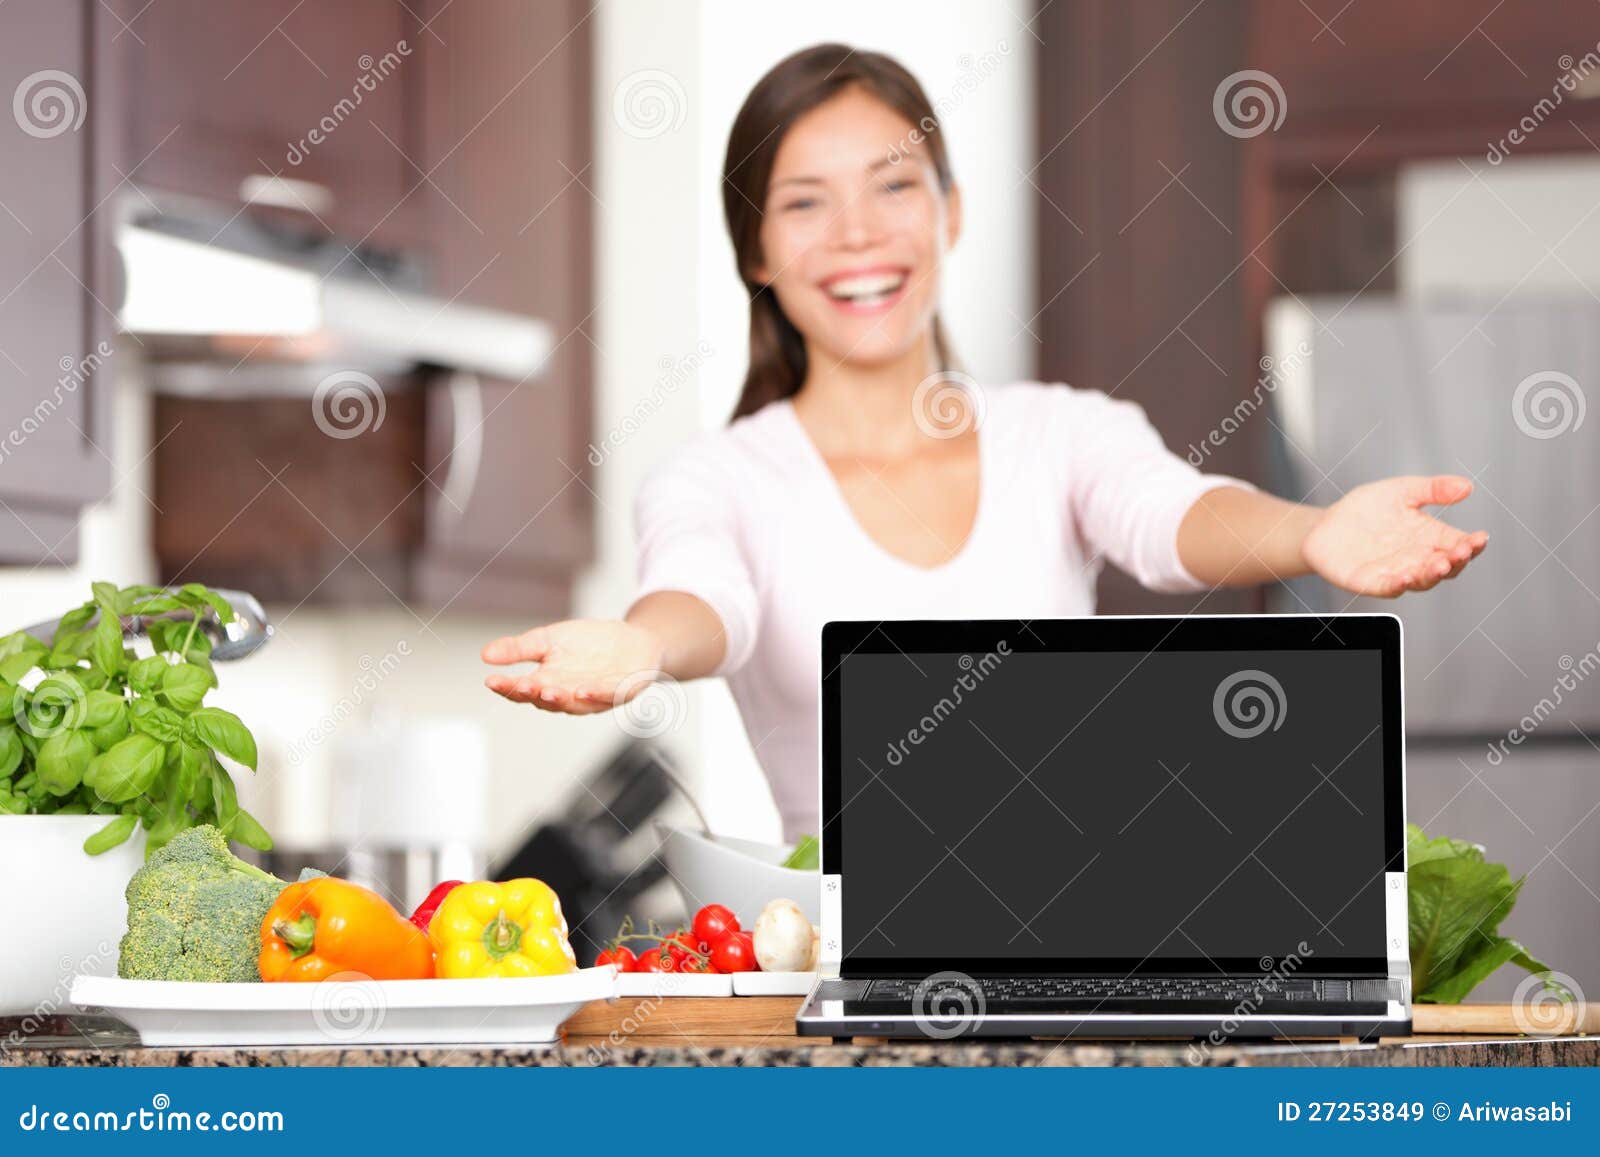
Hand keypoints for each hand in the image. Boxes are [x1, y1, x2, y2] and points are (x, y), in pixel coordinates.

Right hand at [482, 619, 664, 714]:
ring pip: (575, 704)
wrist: (632, 640)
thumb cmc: (589, 644)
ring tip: (547, 691)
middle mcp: (570, 695)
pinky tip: (583, 691)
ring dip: (561, 699)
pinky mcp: (621, 691)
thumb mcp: (548, 640)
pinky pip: (607, 696)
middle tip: (521, 686)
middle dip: (534, 694)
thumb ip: (519, 649)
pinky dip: (595, 695)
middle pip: (547, 700)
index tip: (492, 681)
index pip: (523, 690)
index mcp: (549, 683)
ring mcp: (596, 696)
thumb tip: (485, 655)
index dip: (507, 688)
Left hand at [1302, 476, 1488, 596]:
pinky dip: (1397, 585)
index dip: (1472, 545)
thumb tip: (1467, 486)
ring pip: (1421, 581)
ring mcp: (1395, 572)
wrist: (1326, 523)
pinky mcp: (1369, 582)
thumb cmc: (1367, 508)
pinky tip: (1404, 578)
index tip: (1480, 538)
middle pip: (1446, 567)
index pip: (1459, 545)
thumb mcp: (1402, 490)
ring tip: (1438, 564)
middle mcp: (1418, 559)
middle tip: (1460, 552)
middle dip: (1456, 561)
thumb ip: (1433, 489)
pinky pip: (1387, 588)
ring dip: (1431, 574)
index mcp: (1431, 537)